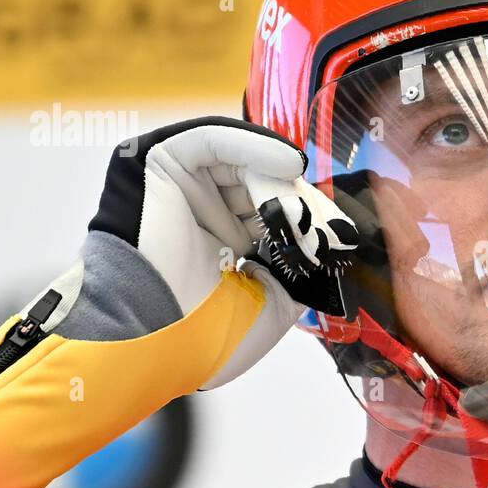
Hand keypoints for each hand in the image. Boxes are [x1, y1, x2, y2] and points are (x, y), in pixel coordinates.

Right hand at [43, 116, 357, 388]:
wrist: (152, 347)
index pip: (275, 210)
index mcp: (224, 244)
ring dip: (279, 183)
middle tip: (324, 228)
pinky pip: (210, 139)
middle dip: (299, 202)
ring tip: (299, 213)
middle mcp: (201, 212)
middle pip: (263, 182)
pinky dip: (252, 145)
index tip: (335, 239)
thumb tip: (329, 237)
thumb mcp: (274, 303)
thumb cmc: (202, 338)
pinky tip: (288, 166)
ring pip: (242, 161)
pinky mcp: (154, 163)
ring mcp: (177, 187)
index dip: (307, 218)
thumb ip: (302, 267)